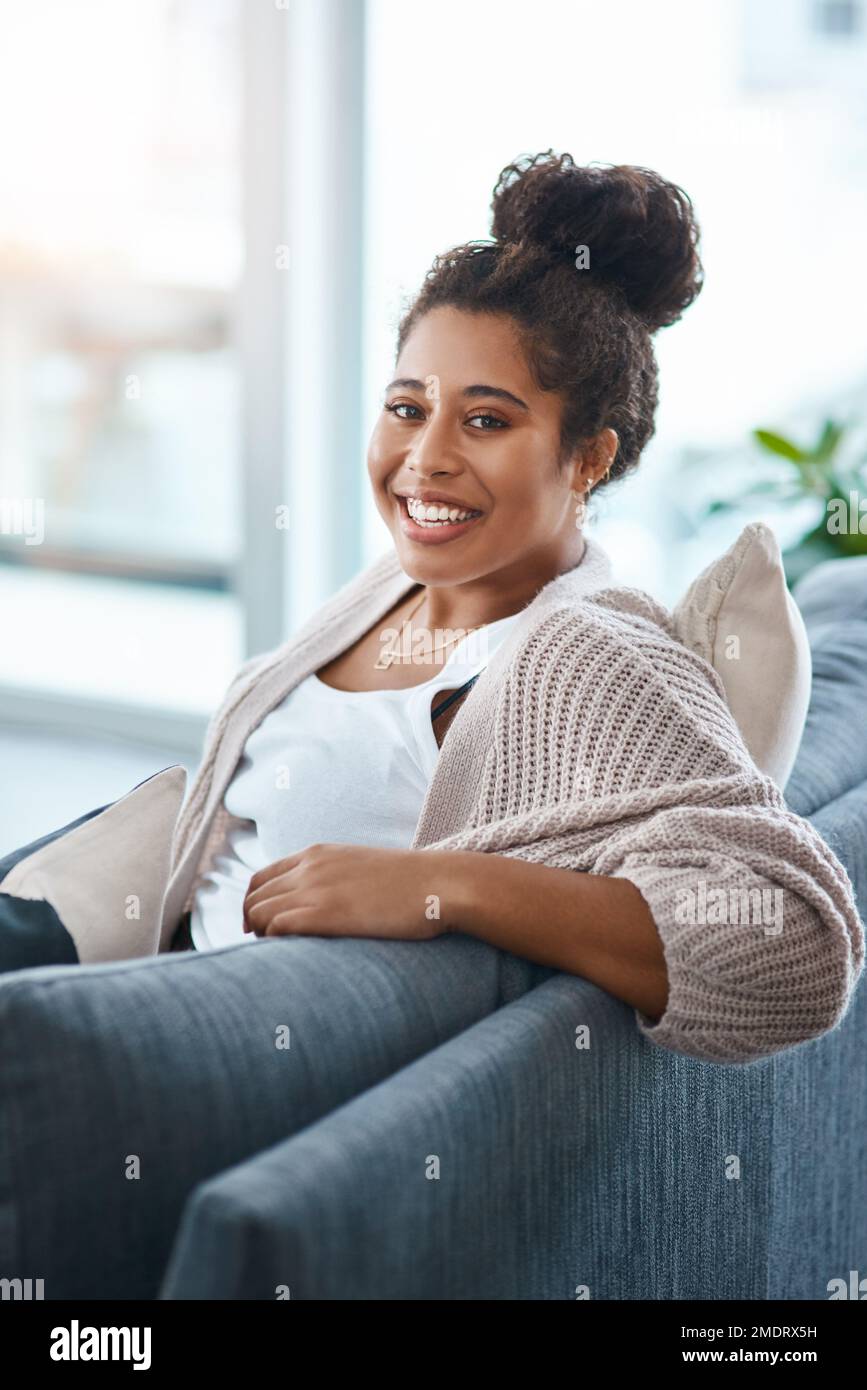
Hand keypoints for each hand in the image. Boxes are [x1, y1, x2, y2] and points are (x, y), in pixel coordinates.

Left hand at [242, 842, 462, 940]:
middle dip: (252, 923)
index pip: (261, 878)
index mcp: (317, 854)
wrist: (440, 884)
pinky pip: (277, 926)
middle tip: (264, 948)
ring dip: (260, 935)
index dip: (254, 905)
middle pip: (254, 897)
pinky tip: (290, 954)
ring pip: (259, 912)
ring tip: (276, 954)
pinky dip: (274, 941)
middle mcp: (310, 867)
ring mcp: (316, 889)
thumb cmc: (412, 884)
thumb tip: (329, 903)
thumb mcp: (363, 868)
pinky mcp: (326, 913)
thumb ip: (337, 877)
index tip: (260, 928)